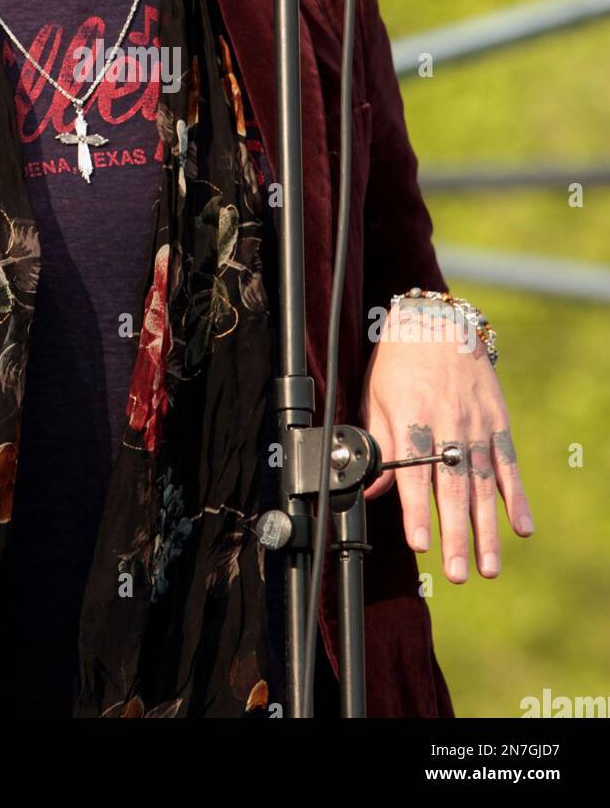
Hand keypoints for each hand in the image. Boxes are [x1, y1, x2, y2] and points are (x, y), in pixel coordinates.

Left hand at [359, 302, 534, 581]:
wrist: (438, 321)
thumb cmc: (399, 361)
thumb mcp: (375, 396)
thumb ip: (378, 442)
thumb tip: (372, 488)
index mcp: (412, 418)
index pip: (414, 473)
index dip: (416, 511)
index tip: (419, 545)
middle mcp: (448, 424)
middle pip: (452, 488)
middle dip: (455, 534)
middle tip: (456, 572)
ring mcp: (477, 425)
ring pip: (483, 485)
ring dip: (486, 530)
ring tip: (487, 567)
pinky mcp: (497, 422)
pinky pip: (508, 465)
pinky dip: (516, 497)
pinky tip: (521, 528)